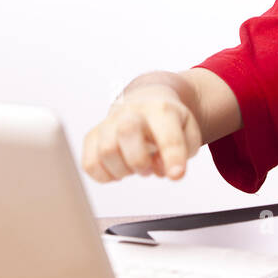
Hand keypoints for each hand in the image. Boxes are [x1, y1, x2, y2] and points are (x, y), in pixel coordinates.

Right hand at [82, 84, 201, 181]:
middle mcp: (132, 112)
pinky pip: (89, 163)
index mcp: (161, 109)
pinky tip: (119, 169)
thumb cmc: (169, 122)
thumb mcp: (188, 132)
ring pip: (106, 151)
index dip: (172, 156)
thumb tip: (162, 169)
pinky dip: (104, 175)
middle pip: (126, 131)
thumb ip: (183, 151)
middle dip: (139, 160)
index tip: (176, 175)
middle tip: (148, 168)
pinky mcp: (93, 136)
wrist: (147, 101)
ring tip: (135, 167)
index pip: (166, 134)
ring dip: (123, 170)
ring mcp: (109, 122)